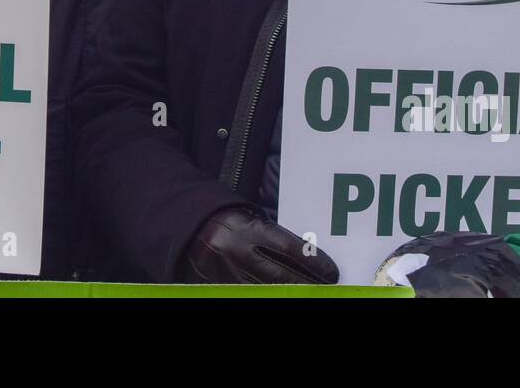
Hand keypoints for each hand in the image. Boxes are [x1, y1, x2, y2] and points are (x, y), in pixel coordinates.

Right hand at [176, 206, 338, 283]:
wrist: (187, 229)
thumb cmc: (228, 223)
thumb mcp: (252, 222)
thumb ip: (275, 239)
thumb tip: (309, 260)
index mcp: (247, 229)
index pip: (289, 249)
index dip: (315, 264)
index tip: (332, 274)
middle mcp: (235, 252)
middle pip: (282, 277)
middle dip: (307, 287)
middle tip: (326, 290)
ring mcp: (224, 274)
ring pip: (266, 292)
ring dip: (291, 294)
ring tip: (307, 294)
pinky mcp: (214, 288)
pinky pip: (246, 295)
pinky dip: (267, 296)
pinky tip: (280, 296)